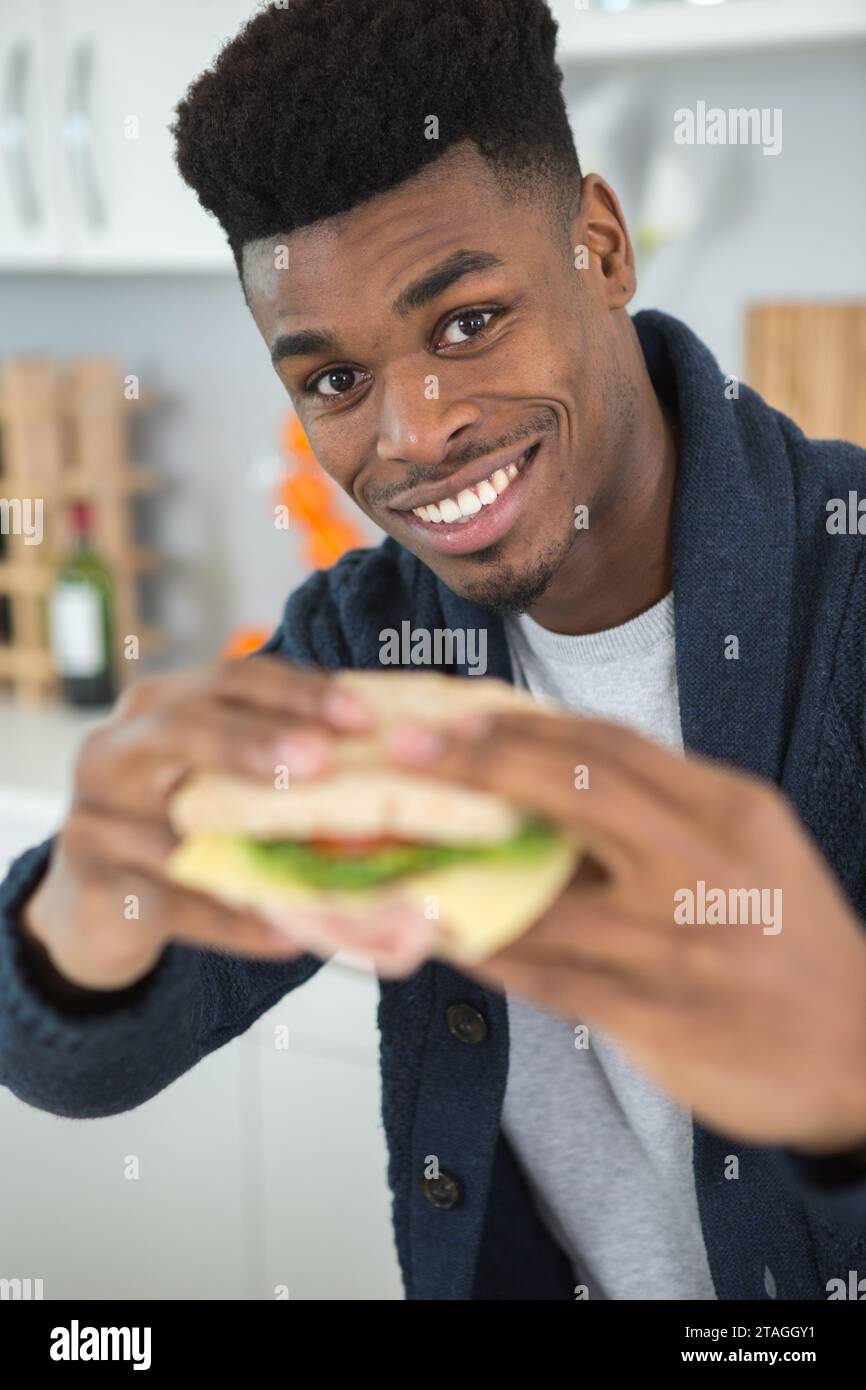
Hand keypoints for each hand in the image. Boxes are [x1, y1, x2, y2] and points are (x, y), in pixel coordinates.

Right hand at [22, 658, 428, 991]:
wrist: (100, 909)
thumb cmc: (179, 830)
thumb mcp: (224, 786)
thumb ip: (283, 770)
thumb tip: (396, 773)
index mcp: (160, 708)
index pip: (230, 680)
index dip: (295, 692)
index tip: (360, 715)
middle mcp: (115, 750)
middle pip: (181, 726)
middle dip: (254, 740)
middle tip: (319, 760)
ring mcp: (92, 818)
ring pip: (170, 828)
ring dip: (247, 847)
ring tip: (316, 863)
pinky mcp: (94, 888)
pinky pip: (170, 903)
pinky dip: (230, 922)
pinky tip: (286, 936)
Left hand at [386, 710, 865, 1155]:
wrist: (862, 1054)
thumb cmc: (789, 941)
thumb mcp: (748, 849)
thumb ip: (663, 812)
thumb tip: (544, 779)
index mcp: (730, 810)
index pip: (612, 743)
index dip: (523, 723)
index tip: (458, 713)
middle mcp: (707, 864)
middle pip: (577, 787)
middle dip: (482, 762)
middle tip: (411, 749)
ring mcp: (678, 942)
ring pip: (543, 892)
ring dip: (463, 865)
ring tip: (401, 841)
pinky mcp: (653, 1012)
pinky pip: (545, 975)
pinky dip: (486, 949)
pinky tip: (443, 930)